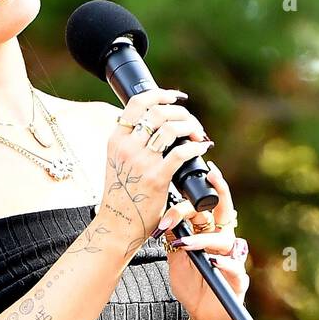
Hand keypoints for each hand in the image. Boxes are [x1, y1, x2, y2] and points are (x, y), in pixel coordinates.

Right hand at [96, 88, 211, 253]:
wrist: (118, 225)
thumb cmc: (122, 196)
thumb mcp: (118, 162)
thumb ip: (131, 143)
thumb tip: (154, 126)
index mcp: (116, 140)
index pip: (137, 102)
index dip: (160, 94)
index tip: (176, 97)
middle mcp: (127, 147)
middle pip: (159, 112)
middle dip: (181, 112)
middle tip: (191, 123)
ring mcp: (141, 162)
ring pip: (171, 128)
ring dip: (190, 127)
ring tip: (198, 135)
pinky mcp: (157, 178)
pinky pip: (181, 153)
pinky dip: (195, 146)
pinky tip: (202, 147)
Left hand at [158, 160, 249, 319]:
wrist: (203, 315)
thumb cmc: (192, 285)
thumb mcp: (176, 258)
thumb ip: (173, 238)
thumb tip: (161, 215)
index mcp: (209, 231)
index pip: (204, 206)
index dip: (190, 198)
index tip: (175, 192)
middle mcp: (223, 240)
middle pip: (224, 209)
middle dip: (218, 190)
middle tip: (206, 179)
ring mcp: (233, 258)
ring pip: (223, 239)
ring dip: (203, 240)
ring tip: (186, 244)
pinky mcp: (238, 279)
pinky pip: (235, 266)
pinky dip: (225, 262)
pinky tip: (213, 260)